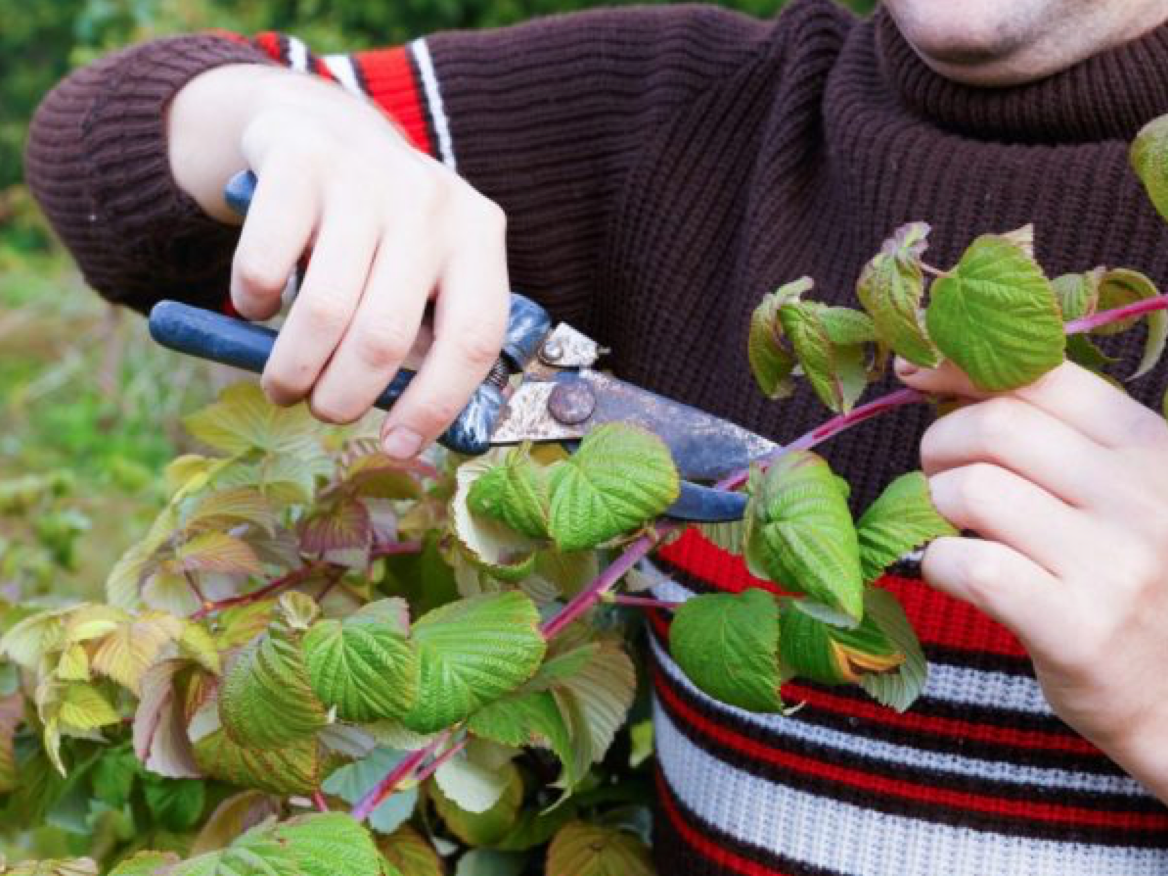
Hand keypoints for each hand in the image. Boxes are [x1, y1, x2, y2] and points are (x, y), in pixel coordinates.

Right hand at [168, 65, 509, 457]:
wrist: (321, 126)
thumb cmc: (381, 230)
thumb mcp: (425, 270)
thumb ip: (428, 334)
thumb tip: (407, 429)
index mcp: (479, 235)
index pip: (472, 338)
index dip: (436, 403)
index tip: (399, 445)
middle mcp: (431, 201)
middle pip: (387, 336)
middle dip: (345, 396)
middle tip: (323, 410)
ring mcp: (367, 176)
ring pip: (325, 311)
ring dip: (293, 369)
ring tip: (284, 384)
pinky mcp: (300, 161)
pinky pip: (268, 267)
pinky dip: (255, 303)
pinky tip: (261, 305)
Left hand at [896, 357, 1167, 799]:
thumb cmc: (1130, 580)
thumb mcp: (1118, 492)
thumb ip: (1053, 435)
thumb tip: (940, 370)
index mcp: (1150, 447)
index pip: (1043, 375)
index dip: (963, 367)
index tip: (918, 372)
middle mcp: (1141, 495)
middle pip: (996, 425)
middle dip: (941, 444)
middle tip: (939, 475)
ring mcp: (1114, 562)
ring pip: (972, 490)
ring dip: (936, 505)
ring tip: (953, 527)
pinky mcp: (1077, 626)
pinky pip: (966, 565)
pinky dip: (937, 563)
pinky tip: (956, 573)